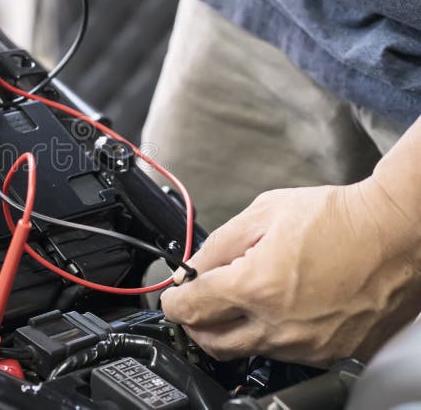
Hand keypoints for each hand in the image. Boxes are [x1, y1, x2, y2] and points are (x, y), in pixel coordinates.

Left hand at [160, 178, 420, 365]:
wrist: (395, 234)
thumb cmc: (336, 219)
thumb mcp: (263, 213)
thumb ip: (218, 244)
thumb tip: (193, 269)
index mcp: (255, 287)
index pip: (190, 308)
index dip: (173, 301)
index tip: (172, 297)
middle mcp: (277, 325)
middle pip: (211, 342)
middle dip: (194, 324)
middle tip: (197, 304)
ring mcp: (306, 345)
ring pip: (248, 351)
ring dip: (233, 330)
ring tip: (243, 299)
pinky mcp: (330, 353)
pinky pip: (285, 354)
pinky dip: (270, 335)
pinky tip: (278, 308)